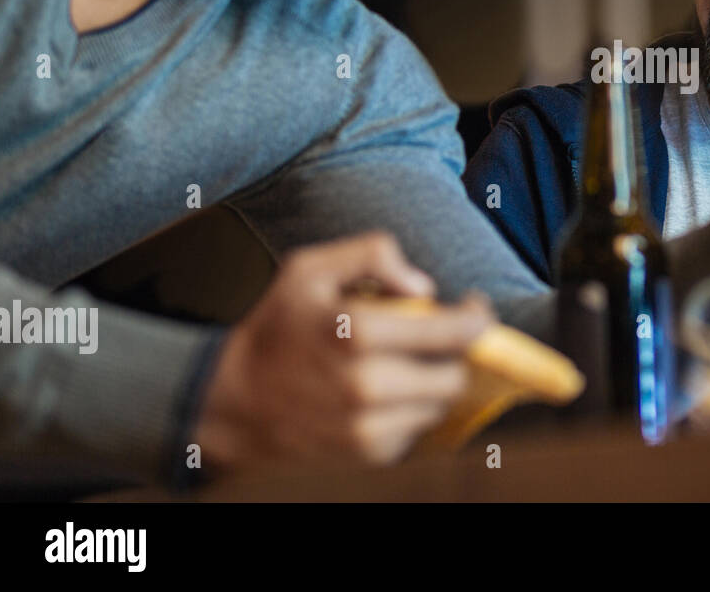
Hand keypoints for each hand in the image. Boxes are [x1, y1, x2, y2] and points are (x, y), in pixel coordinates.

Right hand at [193, 231, 492, 471]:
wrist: (233, 400)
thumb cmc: (278, 325)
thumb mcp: (309, 268)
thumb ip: (372, 254)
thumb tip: (423, 286)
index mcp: (356, 333)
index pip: (454, 332)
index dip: (476, 318)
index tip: (474, 308)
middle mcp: (365, 386)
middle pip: (455, 375)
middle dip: (456, 354)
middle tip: (442, 336)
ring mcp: (367, 427)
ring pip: (440, 404)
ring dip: (432, 381)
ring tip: (405, 361)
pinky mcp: (368, 454)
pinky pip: (417, 427)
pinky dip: (410, 408)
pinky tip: (383, 390)